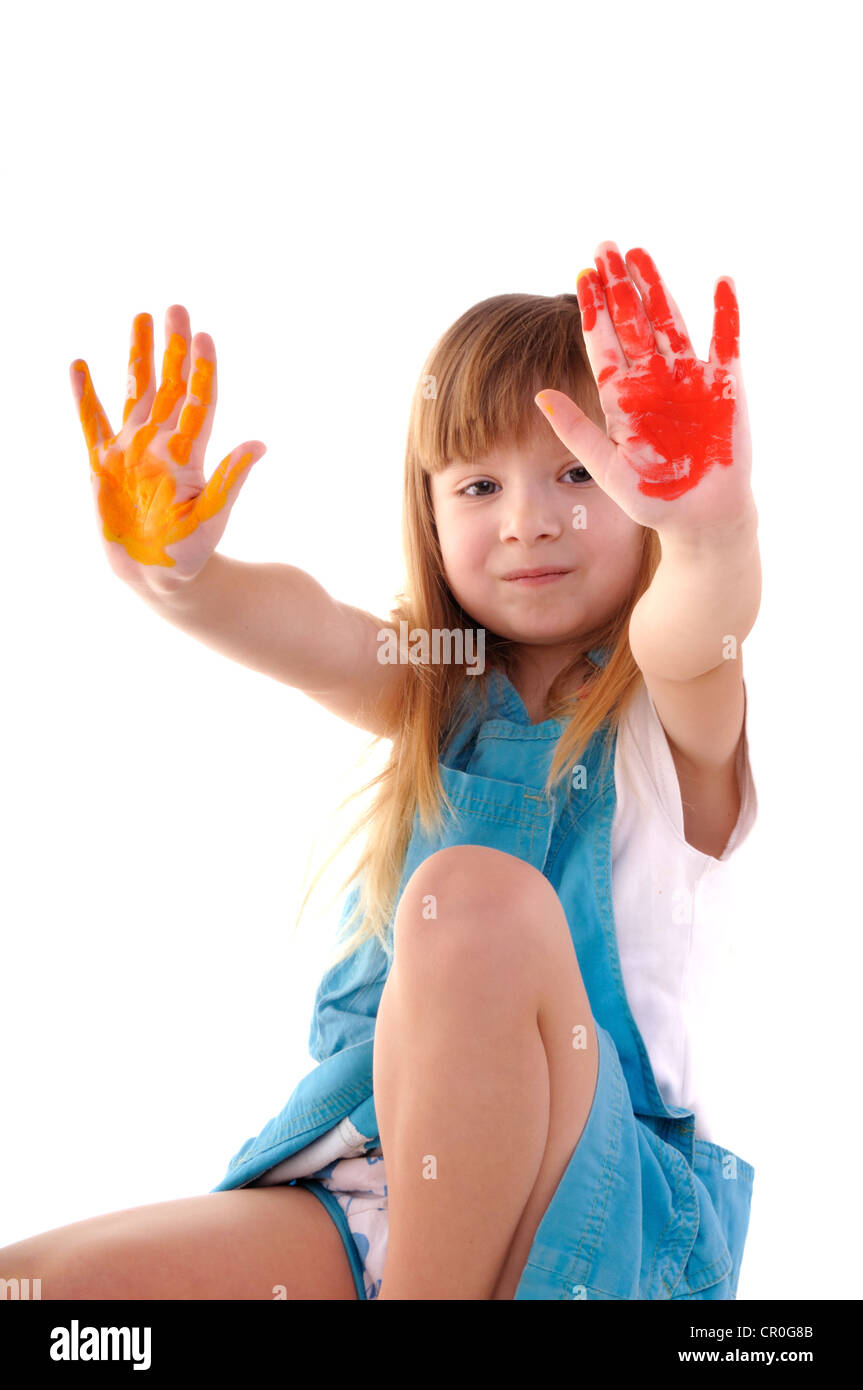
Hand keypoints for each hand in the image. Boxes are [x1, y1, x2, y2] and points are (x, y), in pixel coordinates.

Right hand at [71, 305, 265, 593]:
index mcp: (188, 455)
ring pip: (135, 392)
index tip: (204, 336)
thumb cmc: (190, 553)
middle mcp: (161, 445)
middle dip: (172, 347)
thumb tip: (260, 445)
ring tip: (139, 317)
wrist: (156, 576)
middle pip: (169, 385)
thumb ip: (231, 480)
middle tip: (176, 308)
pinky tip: (80, 366)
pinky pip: (91, 423)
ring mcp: (131, 451)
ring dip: (138, 356)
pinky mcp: (102, 465)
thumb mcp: (212, 517)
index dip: (202, 370)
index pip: (197, 401)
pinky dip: (85, 396)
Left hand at [535, 242, 754, 540]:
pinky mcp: (724, 386)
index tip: (582, 273)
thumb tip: (538, 394)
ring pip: (670, 322)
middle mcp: (653, 380)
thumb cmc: (651, 497)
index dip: (593, 308)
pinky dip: (726, 313)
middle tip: (605, 246)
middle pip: (633, 321)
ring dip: (657, 287)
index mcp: (622, 396)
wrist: (699, 517)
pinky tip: (721, 282)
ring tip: (641, 253)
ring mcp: (688, 379)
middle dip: (619, 285)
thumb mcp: (606, 466)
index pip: (604, 342)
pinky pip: (726, 342)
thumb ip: (575, 429)